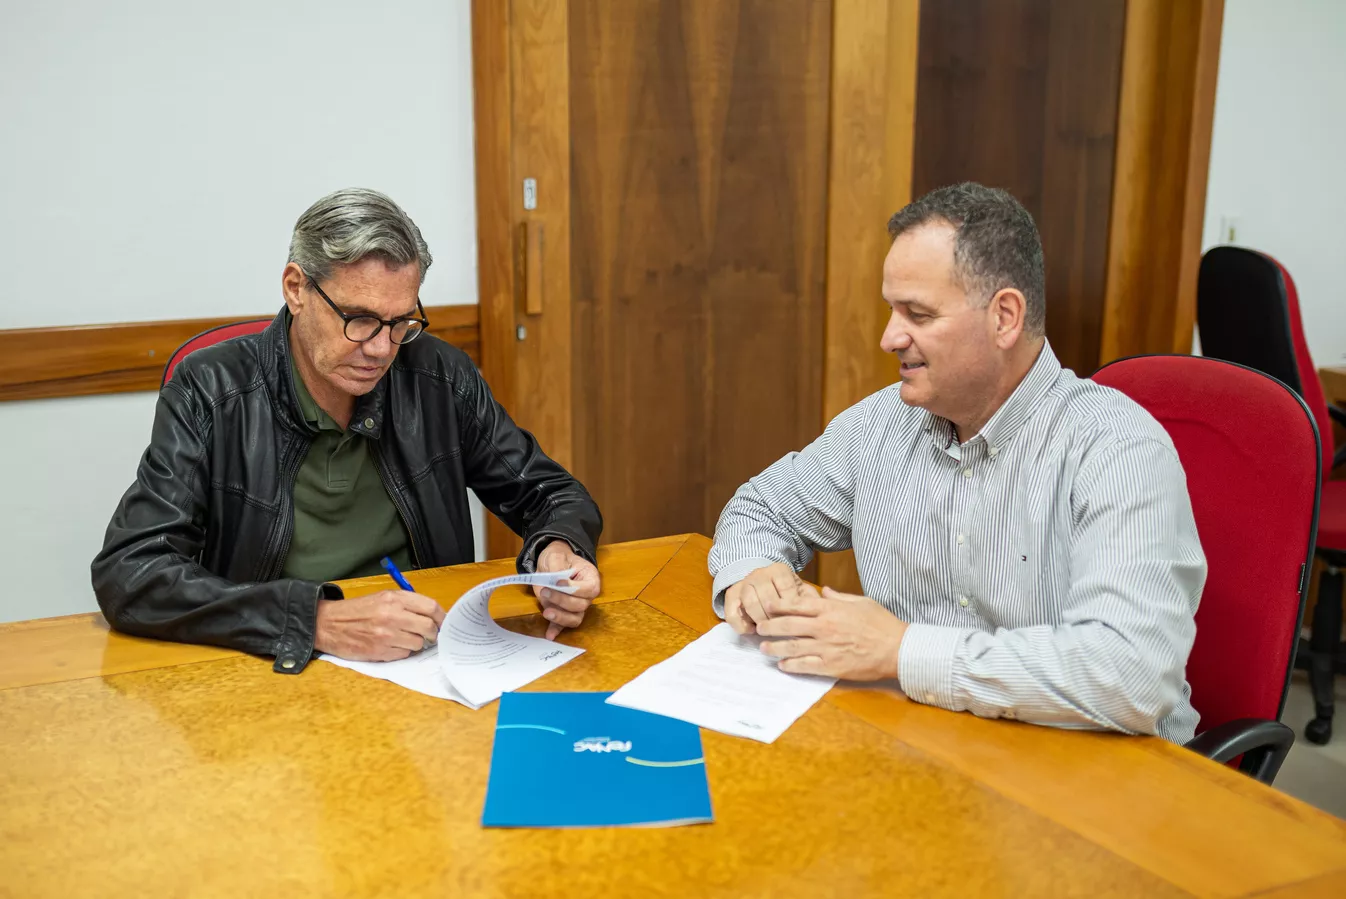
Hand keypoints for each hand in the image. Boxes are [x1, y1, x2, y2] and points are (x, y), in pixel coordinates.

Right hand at [314, 590, 445, 661]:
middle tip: (429, 635)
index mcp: (394, 599)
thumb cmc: (357, 611)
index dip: (441, 617)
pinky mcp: (380, 652)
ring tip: (405, 639)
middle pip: (428, 627)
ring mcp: (386, 635)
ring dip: (416, 643)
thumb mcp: (382, 597)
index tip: (442, 622)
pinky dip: (402, 652)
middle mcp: (392, 616)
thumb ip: (407, 603)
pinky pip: (404, 654)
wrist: (329, 624)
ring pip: (418, 643)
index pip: (431, 607)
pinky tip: (392, 646)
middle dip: (432, 633)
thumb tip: (432, 615)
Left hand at [533, 539, 601, 640]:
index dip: (574, 589)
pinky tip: (549, 635)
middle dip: (562, 601)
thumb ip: (557, 567)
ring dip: (560, 617)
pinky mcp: (563, 613)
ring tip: (546, 612)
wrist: (551, 563)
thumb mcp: (556, 555)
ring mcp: (575, 606)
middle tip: (545, 591)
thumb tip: (557, 581)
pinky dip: (556, 630)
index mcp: (590, 578)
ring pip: (574, 619)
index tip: (558, 583)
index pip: (589, 589)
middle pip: (581, 606)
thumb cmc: (558, 557)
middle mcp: (586, 596)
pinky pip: (563, 625)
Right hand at [723, 562, 813, 634]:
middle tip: (783, 631)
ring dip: (759, 620)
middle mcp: (759, 574)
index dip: (791, 608)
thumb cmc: (784, 590)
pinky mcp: (731, 595)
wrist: (759, 581)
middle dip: (776, 618)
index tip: (798, 622)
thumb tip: (817, 609)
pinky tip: (751, 631)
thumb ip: (808, 597)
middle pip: (767, 597)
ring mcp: (743, 583)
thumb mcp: (798, 589)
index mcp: (779, 570)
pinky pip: (732, 611)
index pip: (786, 589)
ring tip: (768, 632)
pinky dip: (741, 624)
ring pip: (749, 602)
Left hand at [755, 586, 907, 679]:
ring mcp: (827, 648)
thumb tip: (824, 592)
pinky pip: (805, 666)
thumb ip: (839, 597)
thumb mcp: (862, 602)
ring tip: (764, 648)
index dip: (779, 605)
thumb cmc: (882, 624)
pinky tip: (783, 665)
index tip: (768, 606)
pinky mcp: (832, 666)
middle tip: (759, 628)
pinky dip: (791, 666)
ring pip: (793, 647)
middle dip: (770, 627)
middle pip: (788, 625)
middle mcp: (825, 627)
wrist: (898, 649)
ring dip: (775, 647)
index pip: (797, 604)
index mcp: (831, 610)